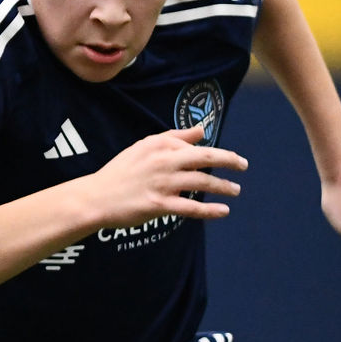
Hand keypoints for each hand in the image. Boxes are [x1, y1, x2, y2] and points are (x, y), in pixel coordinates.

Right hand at [88, 125, 247, 227]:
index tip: (228, 158)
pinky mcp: (159, 205)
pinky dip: (210, 210)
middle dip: (228, 160)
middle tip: (244, 165)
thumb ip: (173, 138)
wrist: (97, 197)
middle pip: (205, 157)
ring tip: (235, 190)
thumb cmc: (120, 172)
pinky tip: (224, 211)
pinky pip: (192, 207)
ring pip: (202, 182)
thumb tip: (201, 130)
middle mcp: (163, 161)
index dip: (214, 152)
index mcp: (159, 145)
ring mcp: (162, 183)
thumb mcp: (144, 147)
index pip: (194, 145)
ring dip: (223, 186)